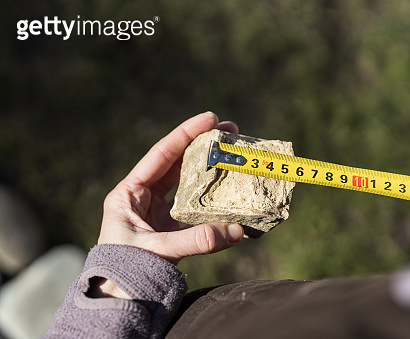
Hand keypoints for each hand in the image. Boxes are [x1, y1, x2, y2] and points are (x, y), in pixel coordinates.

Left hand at [98, 112, 243, 264]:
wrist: (117, 296)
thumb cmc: (125, 269)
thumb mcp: (157, 250)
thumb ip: (195, 241)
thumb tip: (236, 231)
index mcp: (129, 192)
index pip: (160, 155)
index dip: (185, 134)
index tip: (210, 119)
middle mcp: (143, 195)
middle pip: (175, 162)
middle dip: (201, 145)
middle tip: (229, 131)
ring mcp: (157, 209)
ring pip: (185, 180)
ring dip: (207, 166)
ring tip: (231, 152)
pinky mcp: (169, 224)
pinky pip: (192, 202)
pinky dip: (209, 194)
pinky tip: (226, 187)